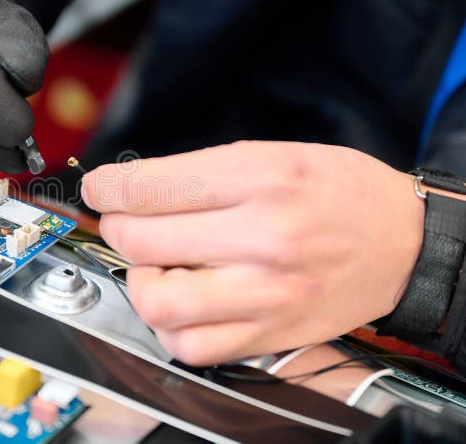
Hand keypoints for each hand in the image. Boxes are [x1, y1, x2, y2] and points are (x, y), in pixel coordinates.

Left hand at [81, 141, 424, 364]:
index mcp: (261, 178)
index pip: (151, 186)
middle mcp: (263, 236)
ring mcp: (265, 293)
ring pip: (156, 301)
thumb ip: (196, 174)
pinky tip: (181, 300)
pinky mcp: (268, 333)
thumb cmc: (337, 192)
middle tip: (125, 221)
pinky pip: (189, 347)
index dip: (106, 187)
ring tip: (156, 264)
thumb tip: (128, 191)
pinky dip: (169, 325)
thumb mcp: (269, 155)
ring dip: (138, 279)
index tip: (99, 189)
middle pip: (141, 240)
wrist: (402, 242)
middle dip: (116, 226)